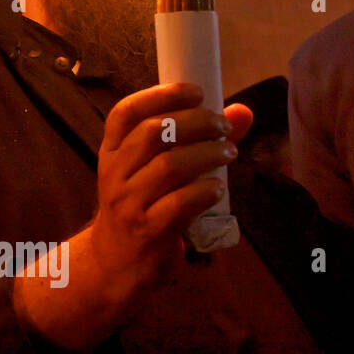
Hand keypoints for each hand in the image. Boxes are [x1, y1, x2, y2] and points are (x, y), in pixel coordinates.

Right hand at [92, 83, 248, 297]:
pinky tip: (218, 188)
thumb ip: (194, 139)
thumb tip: (242, 112)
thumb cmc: (140, 206)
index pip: (126, 112)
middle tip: (223, 126)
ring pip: (169, 166)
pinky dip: (206, 191)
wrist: (115, 261)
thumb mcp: (151, 171)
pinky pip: (180, 204)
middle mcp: (114, 172)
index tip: (196, 92)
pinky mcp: (148, 230)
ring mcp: (128, 202)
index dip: (161, 94)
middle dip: (196, 122)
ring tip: (229, 152)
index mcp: (112, 150)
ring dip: (207, 154)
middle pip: (153, 132)